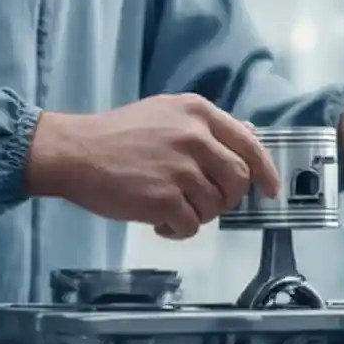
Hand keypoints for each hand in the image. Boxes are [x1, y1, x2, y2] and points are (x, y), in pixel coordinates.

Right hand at [26, 94, 279, 238]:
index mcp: (197, 113)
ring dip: (198, 215)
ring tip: (170, 207)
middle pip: (238, 180)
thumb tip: (250, 133)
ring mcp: (180, 168)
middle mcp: (194, 137)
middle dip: (227, 198)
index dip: (265, 171)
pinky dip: (178, 230)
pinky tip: (159, 221)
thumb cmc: (117, 135)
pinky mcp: (164, 198)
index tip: (269, 189)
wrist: (74, 152)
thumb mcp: (166, 113)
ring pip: (216, 207)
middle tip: (203, 202)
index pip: (249, 144)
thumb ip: (207, 126)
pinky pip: (191, 226)